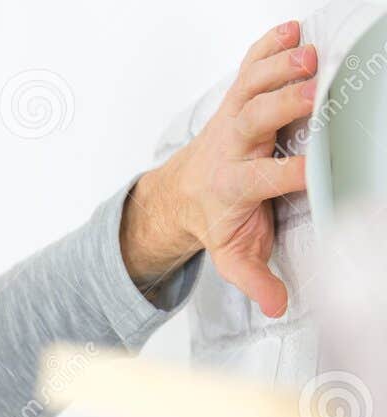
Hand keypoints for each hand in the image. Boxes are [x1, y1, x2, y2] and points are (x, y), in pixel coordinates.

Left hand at [122, 21, 315, 316]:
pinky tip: (291, 29)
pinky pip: (248, 68)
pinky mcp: (236, 99)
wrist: (180, 193)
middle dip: (278, 107)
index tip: (318, 170)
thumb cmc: (215, 218)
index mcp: (233, 186)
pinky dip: (267, 46)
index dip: (290, 175)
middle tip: (312, 93)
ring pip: (248, 89)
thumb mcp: (232, 253)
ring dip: (276, 68)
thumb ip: (254, 278)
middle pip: (250, 122)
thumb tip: (277, 306)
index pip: (263, 180)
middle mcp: (230, 147)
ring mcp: (231, 119)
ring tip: (308, 54)